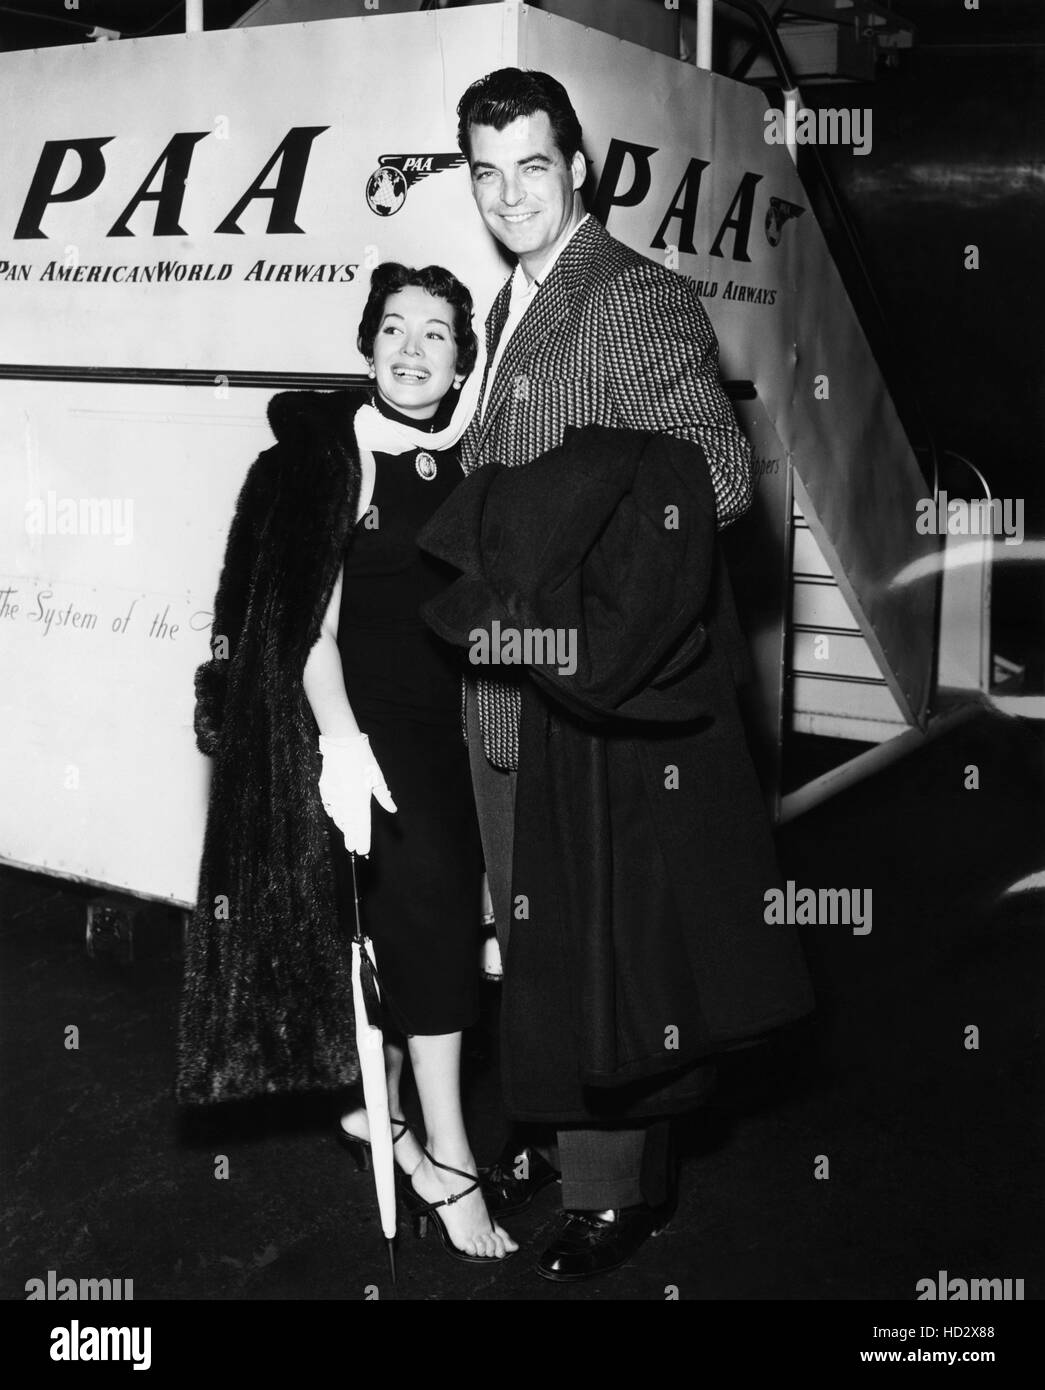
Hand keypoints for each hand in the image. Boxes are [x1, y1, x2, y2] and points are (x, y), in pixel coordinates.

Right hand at [318, 733, 396, 855]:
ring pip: (338, 817)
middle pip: (349, 825)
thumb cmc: (363, 759)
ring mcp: (333, 796)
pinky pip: (330, 806)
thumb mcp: (377, 777)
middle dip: (351, 837)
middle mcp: (346, 801)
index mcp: (360, 799)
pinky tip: (338, 817)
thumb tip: (393, 809)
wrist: (342, 744)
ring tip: (348, 836)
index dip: (362, 839)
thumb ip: (384, 796)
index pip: (362, 825)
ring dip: (343, 827)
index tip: (362, 850)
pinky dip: (334, 813)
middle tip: (352, 848)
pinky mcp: (325, 790)